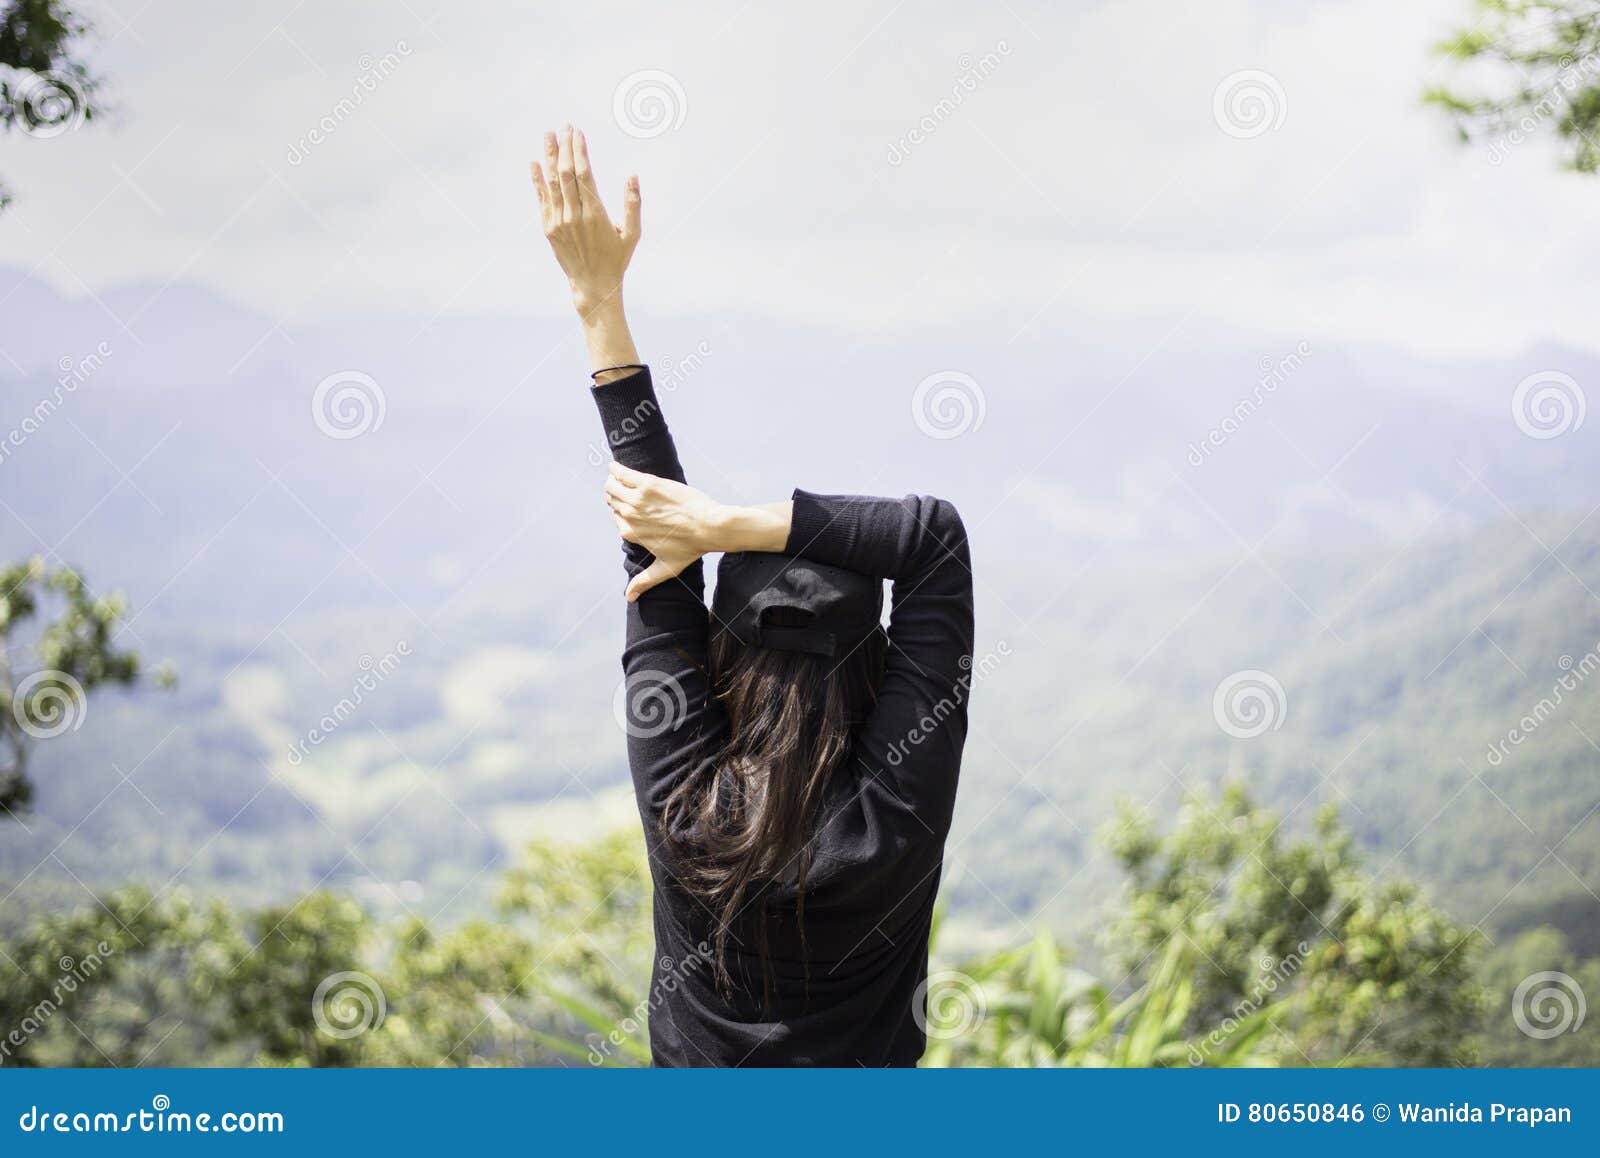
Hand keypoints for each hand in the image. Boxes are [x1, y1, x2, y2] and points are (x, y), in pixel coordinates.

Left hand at [530, 125, 640, 315]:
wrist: (593, 285)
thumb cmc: (617, 259)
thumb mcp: (633, 234)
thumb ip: (633, 204)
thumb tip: (632, 177)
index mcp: (595, 214)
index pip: (583, 173)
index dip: (579, 150)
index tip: (578, 132)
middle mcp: (574, 216)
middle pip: (565, 173)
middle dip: (564, 147)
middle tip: (564, 127)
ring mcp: (559, 222)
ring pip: (551, 182)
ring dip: (548, 156)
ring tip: (548, 135)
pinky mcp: (549, 229)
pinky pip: (542, 199)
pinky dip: (537, 180)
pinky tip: (534, 163)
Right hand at [603, 463, 723, 600]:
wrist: (710, 526)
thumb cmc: (691, 548)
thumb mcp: (666, 568)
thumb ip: (645, 581)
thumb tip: (628, 598)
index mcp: (631, 534)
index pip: (615, 518)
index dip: (620, 511)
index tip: (628, 507)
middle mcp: (630, 516)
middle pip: (612, 500)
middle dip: (614, 494)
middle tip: (623, 489)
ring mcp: (638, 500)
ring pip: (612, 485)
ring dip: (612, 481)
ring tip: (618, 476)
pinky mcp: (648, 484)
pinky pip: (622, 473)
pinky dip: (616, 469)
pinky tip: (615, 466)